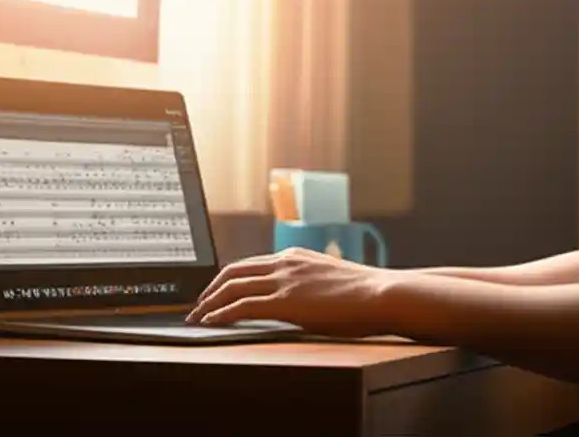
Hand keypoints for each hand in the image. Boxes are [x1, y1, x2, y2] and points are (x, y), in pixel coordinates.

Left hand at [185, 247, 392, 336]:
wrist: (381, 293)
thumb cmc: (365, 293)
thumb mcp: (329, 278)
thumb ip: (308, 283)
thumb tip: (301, 298)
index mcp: (295, 255)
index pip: (251, 263)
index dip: (229, 277)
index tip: (218, 290)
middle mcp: (285, 262)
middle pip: (234, 270)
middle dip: (211, 288)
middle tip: (200, 304)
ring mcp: (284, 280)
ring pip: (232, 286)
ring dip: (210, 302)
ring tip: (198, 316)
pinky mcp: (285, 301)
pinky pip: (242, 306)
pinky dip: (222, 313)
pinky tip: (211, 322)